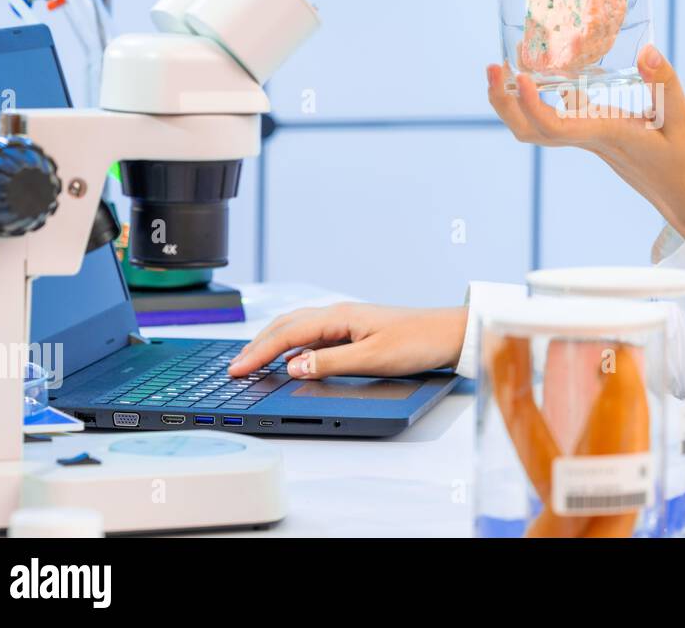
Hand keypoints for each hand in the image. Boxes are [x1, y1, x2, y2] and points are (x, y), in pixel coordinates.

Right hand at [226, 302, 467, 379]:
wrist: (449, 334)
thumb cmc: (417, 342)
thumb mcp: (372, 359)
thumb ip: (331, 363)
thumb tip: (293, 367)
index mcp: (340, 317)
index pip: (288, 334)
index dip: (259, 353)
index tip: (237, 370)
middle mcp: (340, 314)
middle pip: (287, 326)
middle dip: (258, 346)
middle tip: (235, 368)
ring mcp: (348, 320)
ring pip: (298, 327)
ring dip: (273, 342)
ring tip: (253, 359)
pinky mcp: (356, 329)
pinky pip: (314, 334)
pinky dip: (293, 343)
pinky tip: (291, 356)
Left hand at [486, 43, 684, 236]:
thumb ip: (665, 85)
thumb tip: (647, 51)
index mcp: (608, 136)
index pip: (556, 127)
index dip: (531, 104)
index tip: (520, 76)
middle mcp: (592, 141)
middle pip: (530, 132)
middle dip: (505, 103)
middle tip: (493, 67)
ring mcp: (592, 141)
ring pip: (539, 130)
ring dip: (516, 103)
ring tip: (506, 70)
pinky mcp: (598, 138)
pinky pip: (560, 122)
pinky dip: (543, 100)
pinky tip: (549, 76)